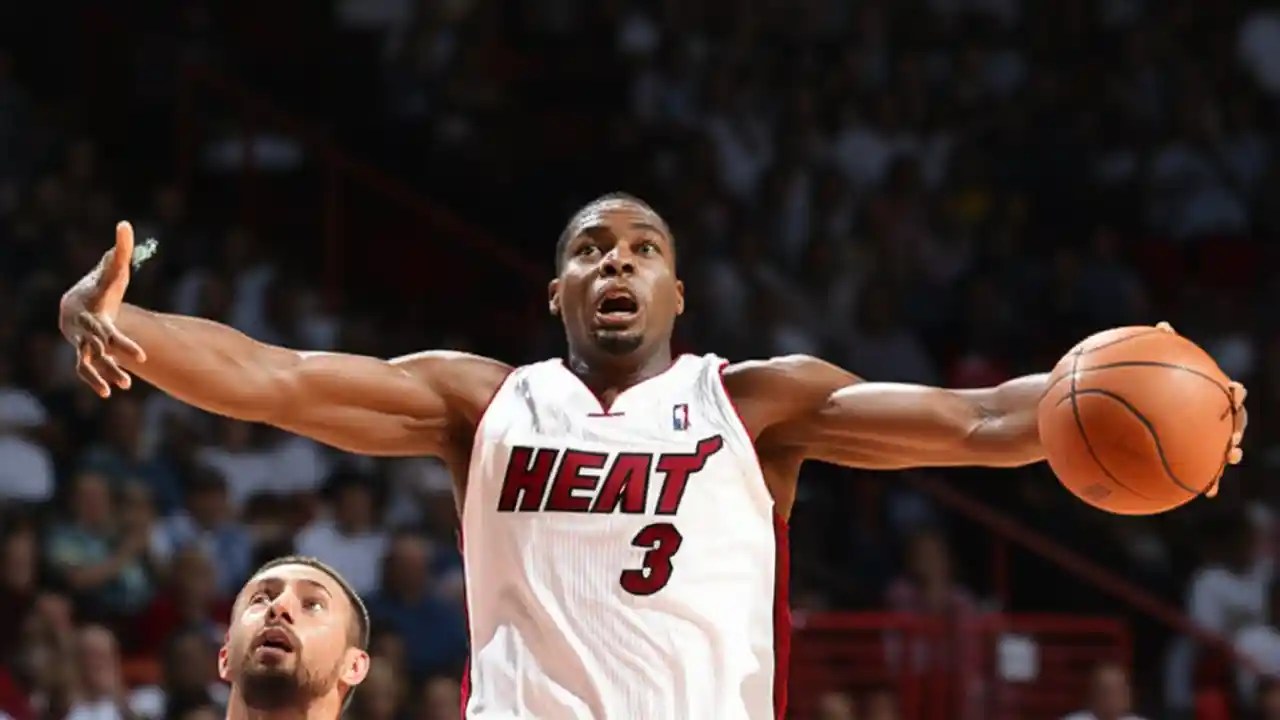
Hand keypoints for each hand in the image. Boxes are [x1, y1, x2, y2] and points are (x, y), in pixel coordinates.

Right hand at [58, 222, 146, 396]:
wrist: (76, 301)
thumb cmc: (99, 286)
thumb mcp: (111, 269)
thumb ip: (120, 250)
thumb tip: (125, 224)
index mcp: (94, 312)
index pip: (108, 330)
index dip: (122, 343)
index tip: (141, 357)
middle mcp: (85, 330)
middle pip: (98, 347)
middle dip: (112, 360)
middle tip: (131, 374)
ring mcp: (82, 343)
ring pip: (89, 361)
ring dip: (105, 373)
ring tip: (124, 387)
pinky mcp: (84, 352)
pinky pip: (83, 369)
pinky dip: (93, 380)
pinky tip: (107, 394)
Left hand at [1157, 322, 1246, 496]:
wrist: (1151, 415)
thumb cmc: (1159, 387)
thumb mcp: (1159, 369)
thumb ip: (1161, 348)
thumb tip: (1163, 325)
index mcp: (1212, 398)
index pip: (1229, 393)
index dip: (1234, 392)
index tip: (1232, 388)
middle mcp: (1217, 418)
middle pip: (1235, 421)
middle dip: (1238, 426)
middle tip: (1235, 432)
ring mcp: (1213, 438)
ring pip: (1228, 448)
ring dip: (1231, 454)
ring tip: (1230, 458)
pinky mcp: (1201, 459)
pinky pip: (1206, 472)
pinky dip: (1211, 483)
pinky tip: (1208, 494)